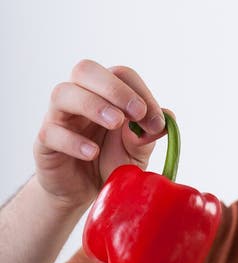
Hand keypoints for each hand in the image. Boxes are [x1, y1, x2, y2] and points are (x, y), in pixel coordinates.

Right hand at [34, 59, 166, 209]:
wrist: (84, 192)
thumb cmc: (109, 163)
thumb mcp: (135, 152)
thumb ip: (147, 136)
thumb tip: (168, 119)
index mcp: (104, 94)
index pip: (119, 74)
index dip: (140, 92)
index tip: (155, 121)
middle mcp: (79, 97)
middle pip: (86, 70)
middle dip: (114, 88)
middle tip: (136, 113)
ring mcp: (59, 117)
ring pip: (63, 93)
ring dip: (93, 105)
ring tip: (114, 124)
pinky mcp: (46, 141)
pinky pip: (51, 132)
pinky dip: (74, 141)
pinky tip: (91, 152)